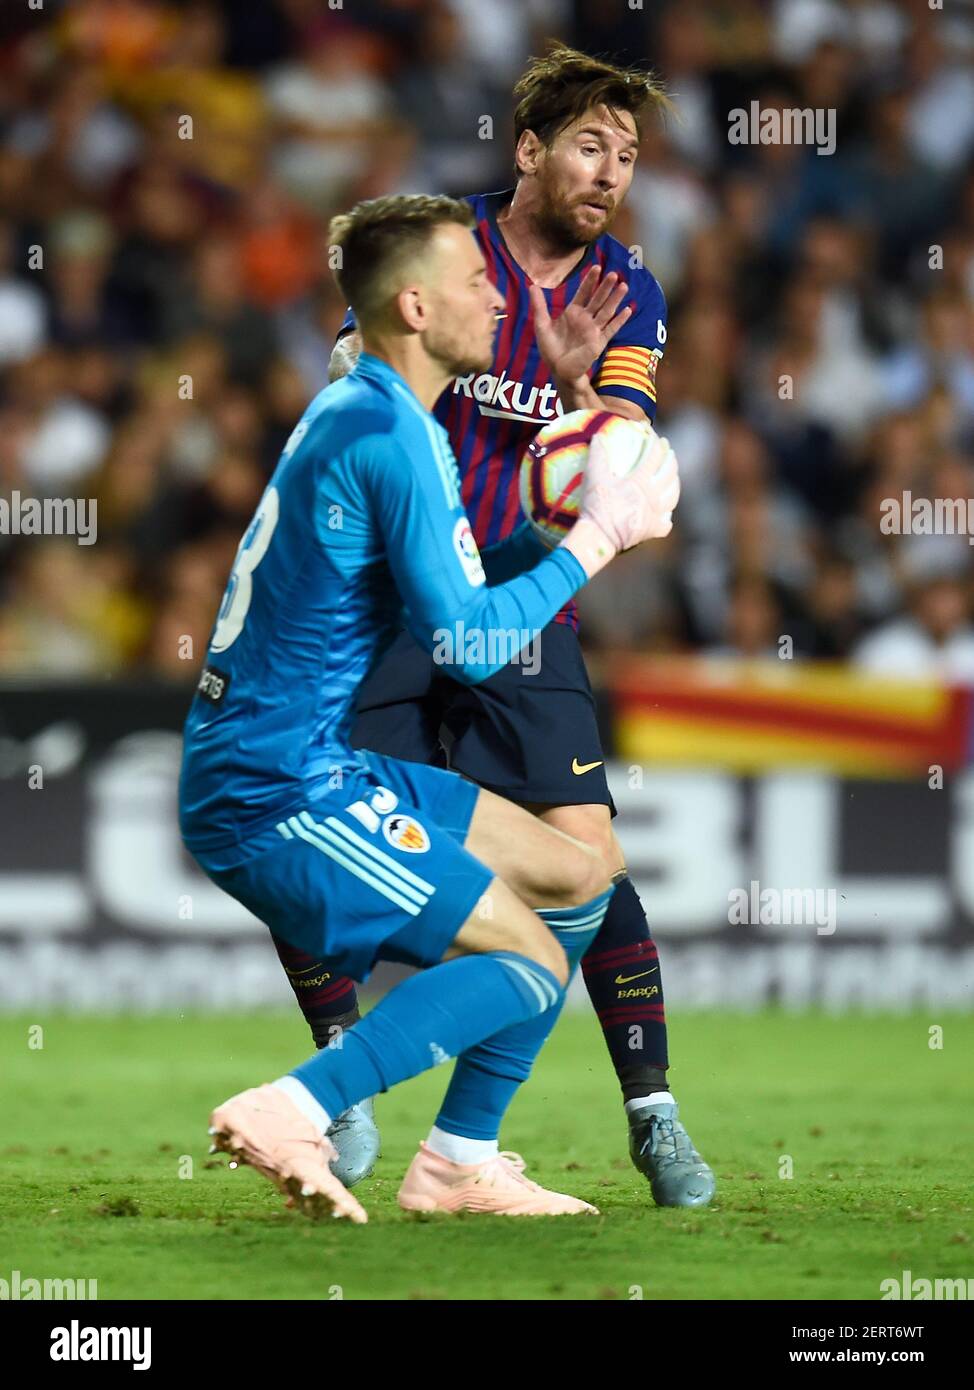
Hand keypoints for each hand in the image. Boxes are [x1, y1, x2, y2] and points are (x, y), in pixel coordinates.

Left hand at [528, 266, 632, 386]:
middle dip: (605, 287)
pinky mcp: (599, 342)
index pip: (583, 293)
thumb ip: (539, 306)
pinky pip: (611, 329)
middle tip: (613, 273)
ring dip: (615, 299)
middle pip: (597, 299)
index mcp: (573, 313)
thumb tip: (532, 285)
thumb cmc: (551, 349)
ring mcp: (593, 330)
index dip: (590, 281)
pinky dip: (620, 320)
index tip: (596, 267)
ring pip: (606, 311)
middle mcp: (585, 319)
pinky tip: (628, 310)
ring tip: (624, 285)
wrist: (559, 370)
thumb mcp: (542, 325)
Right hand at [560, 427, 679, 577]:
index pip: (655, 457)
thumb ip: (598, 455)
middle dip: (671, 459)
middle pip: (670, 473)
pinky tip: (665, 513)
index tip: (655, 436)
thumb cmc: (596, 506)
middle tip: (668, 451)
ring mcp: (655, 515)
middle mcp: (653, 497)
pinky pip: (666, 524)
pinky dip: (667, 517)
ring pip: (674, 496)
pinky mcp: (652, 531)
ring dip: (675, 483)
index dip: (657, 444)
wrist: (599, 537)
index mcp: (640, 482)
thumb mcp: (594, 477)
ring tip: (672, 477)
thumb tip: (598, 436)